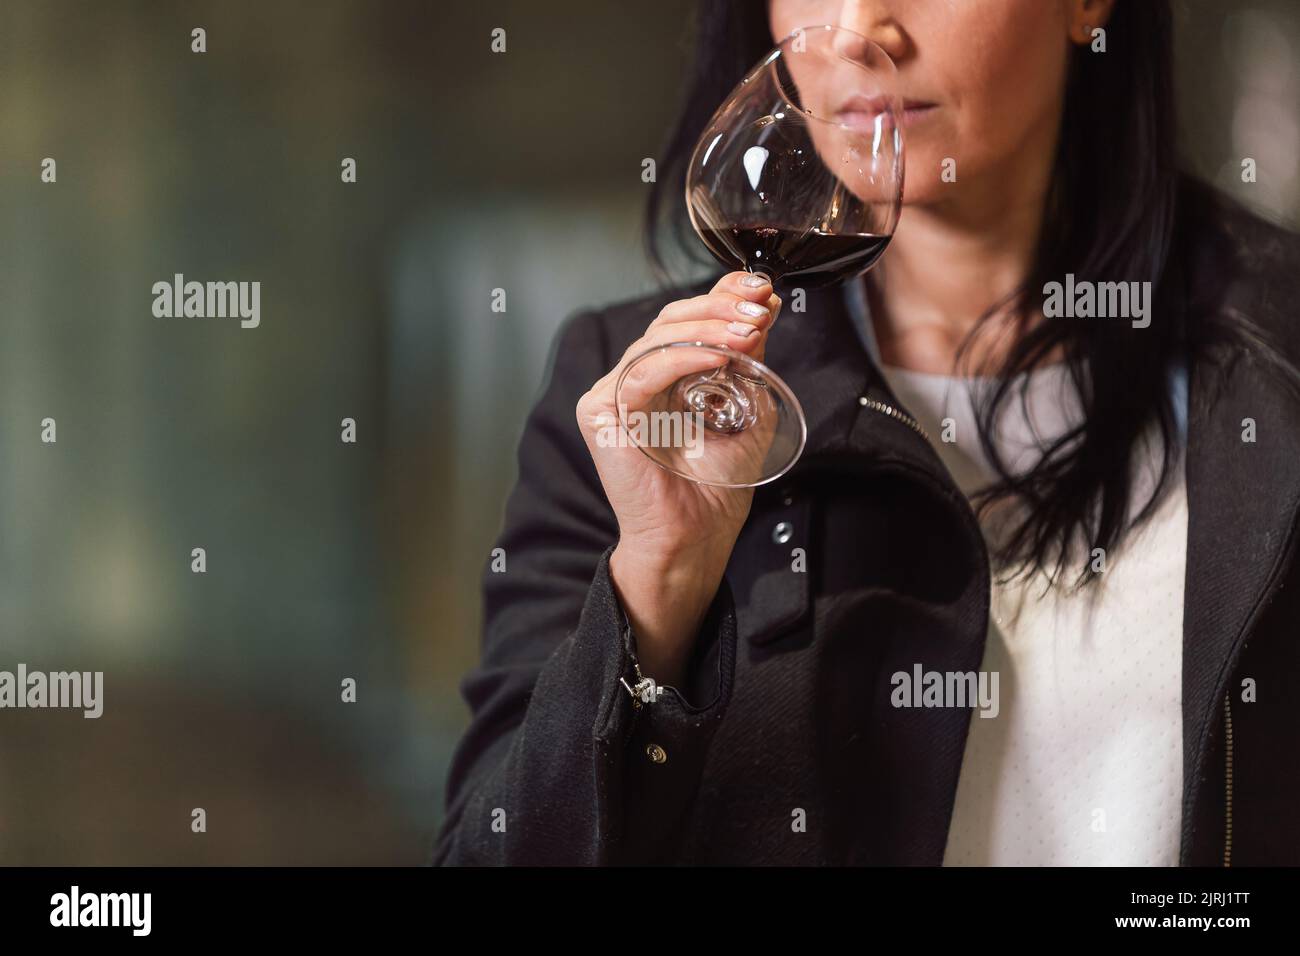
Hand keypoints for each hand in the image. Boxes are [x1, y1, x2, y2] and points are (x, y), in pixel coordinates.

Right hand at [575, 271, 780, 686]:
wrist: (696, 537)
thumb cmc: (716, 486)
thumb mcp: (748, 408)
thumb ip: (749, 359)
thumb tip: (764, 309)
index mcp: (666, 374)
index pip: (689, 319)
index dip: (722, 296)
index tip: (762, 290)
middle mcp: (636, 378)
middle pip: (671, 320)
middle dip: (720, 307)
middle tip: (759, 306)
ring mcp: (613, 393)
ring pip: (657, 338)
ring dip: (709, 329)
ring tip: (749, 330)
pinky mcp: (599, 411)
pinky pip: (641, 372)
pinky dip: (681, 358)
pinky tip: (718, 357)